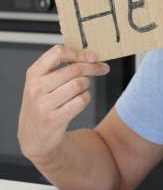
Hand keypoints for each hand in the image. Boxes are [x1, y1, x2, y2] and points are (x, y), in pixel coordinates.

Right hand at [18, 45, 109, 164]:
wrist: (34, 136)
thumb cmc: (43, 104)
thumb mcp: (42, 83)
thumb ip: (60, 68)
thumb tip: (89, 56)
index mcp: (33, 74)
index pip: (57, 53)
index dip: (79, 53)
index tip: (91, 56)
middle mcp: (36, 88)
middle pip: (74, 69)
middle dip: (92, 67)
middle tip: (102, 68)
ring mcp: (44, 104)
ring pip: (80, 84)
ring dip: (86, 85)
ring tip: (81, 89)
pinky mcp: (55, 119)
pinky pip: (81, 101)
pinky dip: (85, 98)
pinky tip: (79, 101)